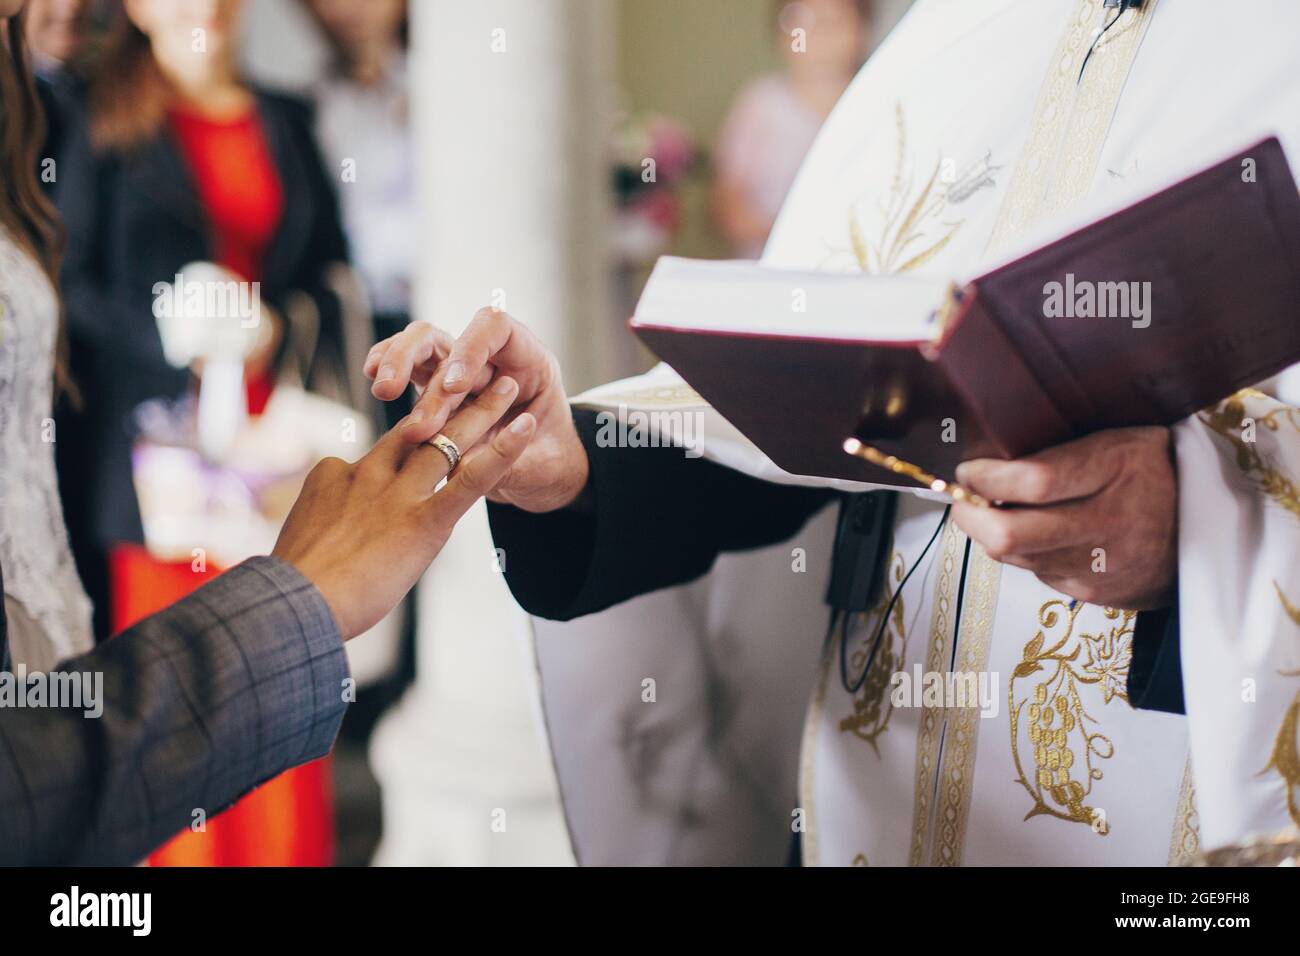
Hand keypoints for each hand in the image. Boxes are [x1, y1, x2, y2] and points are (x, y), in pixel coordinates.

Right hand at [272, 376, 534, 638]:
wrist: (293, 605)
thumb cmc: (294, 590)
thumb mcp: (302, 543)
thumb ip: (323, 527)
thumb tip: (324, 541)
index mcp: (335, 476)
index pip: (377, 453)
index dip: (406, 437)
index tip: (425, 424)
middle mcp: (368, 473)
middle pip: (416, 428)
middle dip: (449, 399)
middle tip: (473, 373)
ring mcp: (397, 494)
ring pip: (447, 440)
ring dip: (483, 410)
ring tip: (508, 386)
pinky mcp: (424, 520)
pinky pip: (472, 478)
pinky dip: (504, 450)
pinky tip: (527, 427)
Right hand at [363, 310, 588, 512]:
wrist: (545, 475)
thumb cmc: (549, 464)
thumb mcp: (540, 468)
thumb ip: (506, 463)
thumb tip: (459, 462)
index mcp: (529, 363)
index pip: (495, 329)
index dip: (471, 349)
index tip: (455, 388)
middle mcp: (490, 360)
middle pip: (447, 336)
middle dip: (417, 361)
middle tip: (397, 395)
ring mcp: (460, 372)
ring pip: (420, 347)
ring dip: (397, 363)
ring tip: (382, 390)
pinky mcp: (436, 391)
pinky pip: (408, 369)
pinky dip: (388, 366)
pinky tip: (371, 375)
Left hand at [950, 427, 1176, 610]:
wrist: (1210, 535)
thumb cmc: (1153, 473)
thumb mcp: (1122, 437)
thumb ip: (1064, 442)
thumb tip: (990, 444)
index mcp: (1117, 467)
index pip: (1035, 481)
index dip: (988, 477)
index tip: (969, 469)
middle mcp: (1109, 521)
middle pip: (1012, 533)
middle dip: (970, 515)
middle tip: (962, 497)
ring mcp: (1100, 563)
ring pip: (1015, 556)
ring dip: (990, 534)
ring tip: (990, 511)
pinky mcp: (1092, 592)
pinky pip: (1036, 572)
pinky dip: (1023, 553)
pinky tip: (1032, 534)